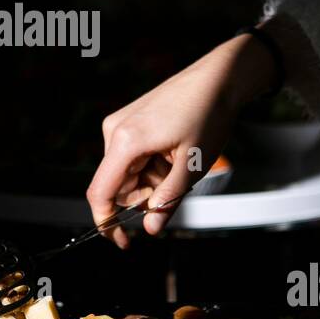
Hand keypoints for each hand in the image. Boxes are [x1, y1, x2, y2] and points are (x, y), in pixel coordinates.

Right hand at [86, 33, 278, 245]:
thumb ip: (167, 200)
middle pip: (117, 185)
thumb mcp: (192, 165)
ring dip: (151, 181)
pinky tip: (174, 155)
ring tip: (180, 164)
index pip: (100, 193)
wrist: (219, 77)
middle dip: (144, 197)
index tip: (123, 241)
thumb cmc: (208, 113)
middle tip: (178, 186)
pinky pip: (132, 158)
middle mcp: (115, 131)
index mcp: (126, 141)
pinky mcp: (129, 122)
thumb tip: (150, 228)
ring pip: (127, 173)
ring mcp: (121, 124)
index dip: (108, 223)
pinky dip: (152, 166)